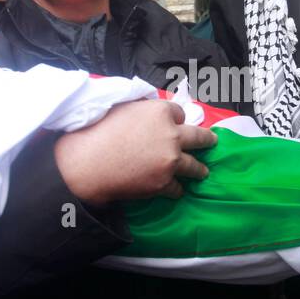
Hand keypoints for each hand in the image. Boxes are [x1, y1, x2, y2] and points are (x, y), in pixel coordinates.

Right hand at [54, 99, 217, 205]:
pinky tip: (174, 190)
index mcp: (160, 112)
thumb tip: (149, 109)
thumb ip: (142, 108)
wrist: (87, 164)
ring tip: (203, 173)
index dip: (176, 120)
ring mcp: (170, 160)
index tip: (175, 125)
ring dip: (199, 170)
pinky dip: (176, 189)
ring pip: (195, 167)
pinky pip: (178, 188)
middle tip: (213, 142)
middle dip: (207, 140)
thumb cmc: (97, 132)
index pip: (180, 113)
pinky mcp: (164, 183)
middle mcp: (172, 135)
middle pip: (199, 137)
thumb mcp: (122, 107)